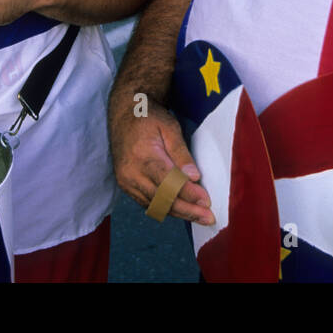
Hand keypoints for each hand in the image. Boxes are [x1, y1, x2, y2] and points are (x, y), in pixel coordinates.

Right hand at [109, 101, 213, 224]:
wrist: (124, 115)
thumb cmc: (149, 118)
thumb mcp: (169, 128)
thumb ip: (181, 153)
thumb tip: (194, 177)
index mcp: (143, 156)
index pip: (169, 183)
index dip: (189, 195)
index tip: (207, 201)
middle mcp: (132, 173)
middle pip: (163, 200)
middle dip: (188, 210)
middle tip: (208, 217)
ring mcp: (127, 182)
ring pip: (156, 206)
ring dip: (179, 213)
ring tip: (200, 216)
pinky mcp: (126, 186)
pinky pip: (148, 204)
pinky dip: (166, 209)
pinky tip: (182, 210)